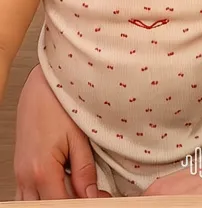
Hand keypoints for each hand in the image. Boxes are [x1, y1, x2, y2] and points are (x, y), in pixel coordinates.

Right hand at [13, 65, 106, 199]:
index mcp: (42, 170)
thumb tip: (92, 196)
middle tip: (90, 195)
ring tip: (76, 190)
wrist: (40, 86)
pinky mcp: (20, 169)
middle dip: (69, 203)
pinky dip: (43, 197)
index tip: (101, 198)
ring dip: (55, 200)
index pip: (62, 206)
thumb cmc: (58, 103)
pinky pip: (26, 196)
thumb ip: (84, 170)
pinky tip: (60, 187)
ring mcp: (20, 174)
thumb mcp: (78, 137)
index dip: (84, 204)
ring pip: (33, 205)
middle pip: (46, 207)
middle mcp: (26, 176)